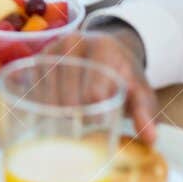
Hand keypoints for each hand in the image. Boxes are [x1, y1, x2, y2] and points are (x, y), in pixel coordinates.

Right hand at [43, 27, 159, 142]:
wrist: (108, 50)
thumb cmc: (123, 75)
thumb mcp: (140, 91)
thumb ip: (145, 112)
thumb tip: (150, 138)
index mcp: (103, 48)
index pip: (94, 90)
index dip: (95, 114)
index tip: (97, 126)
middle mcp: (73, 43)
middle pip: (66, 91)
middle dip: (72, 116)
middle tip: (78, 132)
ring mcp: (52, 49)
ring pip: (46, 89)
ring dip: (53, 112)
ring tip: (64, 127)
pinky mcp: (37, 58)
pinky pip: (32, 85)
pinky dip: (38, 104)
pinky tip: (47, 117)